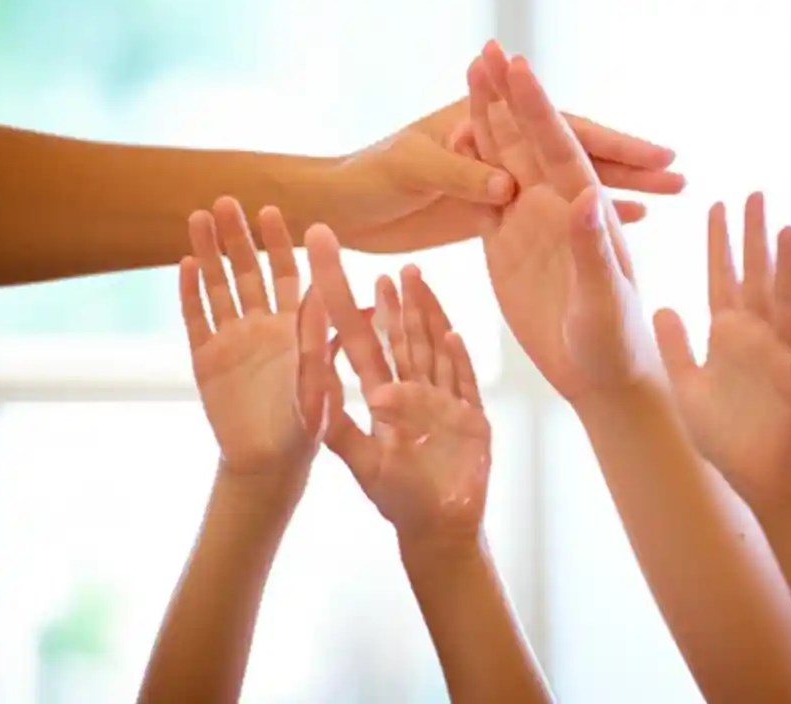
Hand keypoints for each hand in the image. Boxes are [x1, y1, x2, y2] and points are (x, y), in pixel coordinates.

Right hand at [181, 197, 329, 495]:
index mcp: (295, 326)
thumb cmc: (308, 425)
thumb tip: (363, 305)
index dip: (279, 243)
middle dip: (238, 237)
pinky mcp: (205, 359)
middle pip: (248, 271)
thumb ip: (333, 343)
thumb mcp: (327, 382)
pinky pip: (196, 318)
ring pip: (218, 286)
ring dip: (209, 252)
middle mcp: (263, 326)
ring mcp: (232, 339)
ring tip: (198, 218)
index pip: (287, 274)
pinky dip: (190, 292)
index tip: (274, 211)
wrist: (270, 463)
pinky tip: (186, 263)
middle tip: (228, 201)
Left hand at [305, 232, 490, 540]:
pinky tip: (453, 335)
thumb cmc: (399, 497)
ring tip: (413, 277)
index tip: (329, 272)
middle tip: (384, 262)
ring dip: (423, 314)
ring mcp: (445, 401)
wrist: (439, 528)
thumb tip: (318, 389)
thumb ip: (340, 427)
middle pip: (401, 337)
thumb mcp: (362, 463)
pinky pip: (462, 384)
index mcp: (383, 396)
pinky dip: (457, 361)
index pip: (358, 340)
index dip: (342, 304)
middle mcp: (413, 391)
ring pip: (432, 349)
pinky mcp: (472, 419)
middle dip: (394, 300)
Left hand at [330, 47, 685, 254]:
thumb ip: (459, 173)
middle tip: (680, 177)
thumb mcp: (411, 170)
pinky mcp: (489, 214)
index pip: (565, 133)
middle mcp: (503, 151)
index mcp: (491, 128)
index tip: (661, 155)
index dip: (615, 145)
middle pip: (579, 154)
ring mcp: (500, 183)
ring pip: (568, 183)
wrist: (338, 213)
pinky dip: (578, 216)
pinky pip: (546, 212)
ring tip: (663, 199)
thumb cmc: (366, 180)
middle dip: (629, 164)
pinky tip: (609, 226)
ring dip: (614, 189)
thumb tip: (508, 183)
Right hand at [465, 42, 661, 403]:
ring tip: (471, 74)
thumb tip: (588, 197)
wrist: (599, 378)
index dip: (538, 108)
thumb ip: (595, 251)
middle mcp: (558, 207)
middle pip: (529, 140)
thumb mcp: (605, 299)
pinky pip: (487, 198)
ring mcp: (531, 223)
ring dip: (489, 119)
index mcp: (585, 213)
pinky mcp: (507, 246)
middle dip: (509, 97)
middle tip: (487, 50)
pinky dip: (475, 165)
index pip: (562, 147)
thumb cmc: (616, 343)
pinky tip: (459, 136)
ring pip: (506, 160)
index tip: (519, 68)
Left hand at [654, 194, 790, 507]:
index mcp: (727, 333)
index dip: (719, 243)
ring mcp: (781, 356)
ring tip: (787, 229)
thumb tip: (660, 306)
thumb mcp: (686, 383)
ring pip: (783, 303)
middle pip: (755, 277)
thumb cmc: (723, 431)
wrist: (754, 474)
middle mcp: (756, 336)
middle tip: (756, 193)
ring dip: (786, 268)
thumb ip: (676, 346)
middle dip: (754, 237)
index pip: (721, 277)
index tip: (716, 204)